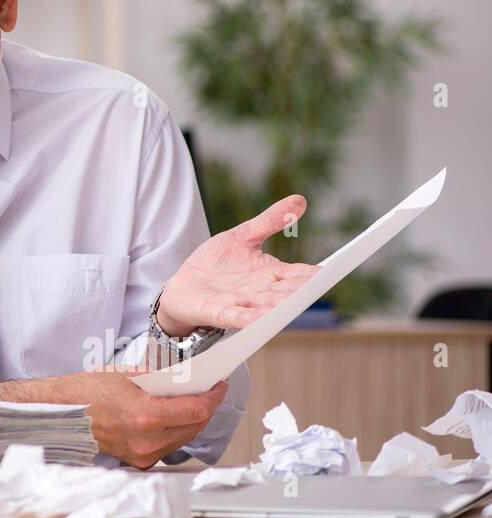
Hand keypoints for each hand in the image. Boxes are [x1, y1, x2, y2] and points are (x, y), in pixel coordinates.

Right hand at [64, 373, 229, 468]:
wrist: (60, 413)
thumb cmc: (85, 392)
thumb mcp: (126, 375)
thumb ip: (160, 380)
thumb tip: (184, 380)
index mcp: (145, 415)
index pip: (196, 410)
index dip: (213, 397)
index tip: (218, 386)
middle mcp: (146, 440)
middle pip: (193, 426)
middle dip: (204, 407)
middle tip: (206, 390)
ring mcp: (142, 454)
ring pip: (183, 438)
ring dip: (190, 420)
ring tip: (189, 402)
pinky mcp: (138, 460)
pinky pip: (167, 446)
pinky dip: (174, 431)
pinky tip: (171, 417)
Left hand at [157, 194, 319, 336]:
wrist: (182, 287)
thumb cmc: (215, 265)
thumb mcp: (243, 236)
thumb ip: (269, 221)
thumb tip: (300, 200)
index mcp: (271, 273)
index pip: (300, 274)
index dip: (315, 272)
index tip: (335, 269)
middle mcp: (262, 291)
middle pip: (288, 291)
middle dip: (302, 289)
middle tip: (320, 283)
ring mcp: (242, 304)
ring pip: (267, 306)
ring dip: (280, 305)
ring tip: (294, 302)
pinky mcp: (221, 313)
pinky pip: (238, 316)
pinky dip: (249, 316)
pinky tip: (260, 316)